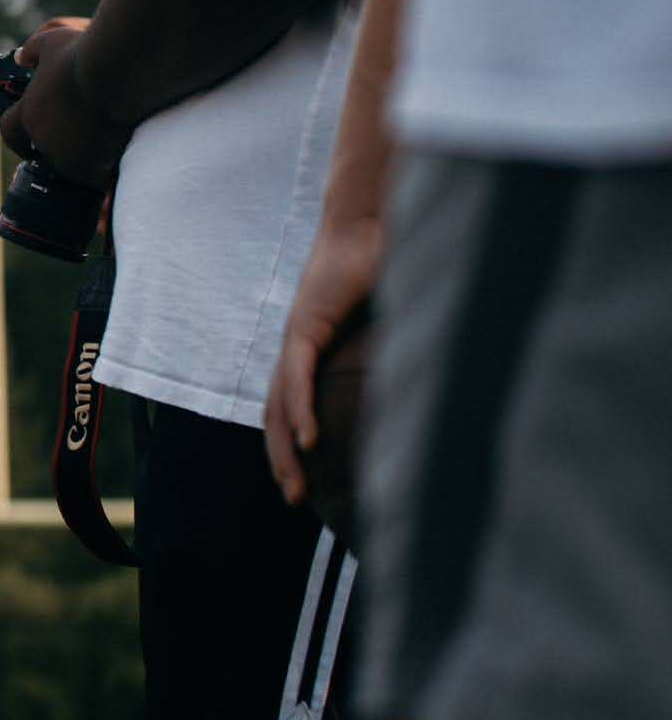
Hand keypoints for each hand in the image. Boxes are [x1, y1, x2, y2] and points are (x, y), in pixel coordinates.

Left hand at [0, 16, 116, 187]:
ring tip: (98, 142)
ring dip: (78, 157)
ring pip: (69, 164)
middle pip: (42, 150)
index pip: (9, 132)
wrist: (116, 74)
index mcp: (28, 113)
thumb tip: (20, 57)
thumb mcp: (50, 42)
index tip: (25, 138)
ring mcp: (69, 156)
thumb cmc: (83, 54)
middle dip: (55, 143)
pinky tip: (113, 155)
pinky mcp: (93, 167)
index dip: (16, 135)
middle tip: (76, 132)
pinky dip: (101, 169)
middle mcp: (44, 138)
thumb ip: (31, 51)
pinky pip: (94, 176)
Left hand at [264, 210, 380, 510]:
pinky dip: (300, 410)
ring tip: (294, 486)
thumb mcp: (397, 322)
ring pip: (279, 404)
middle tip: (295, 498)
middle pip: (277, 414)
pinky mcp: (306, 325)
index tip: (306, 478)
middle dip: (282, 459)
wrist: (369, 222)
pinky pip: (297, 378)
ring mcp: (297, 336)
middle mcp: (298, 347)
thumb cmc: (385, 264)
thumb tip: (441, 385)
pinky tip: (309, 440)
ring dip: (284, 448)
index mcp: (314, 348)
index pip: (293, 404)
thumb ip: (406, 351)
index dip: (293, 441)